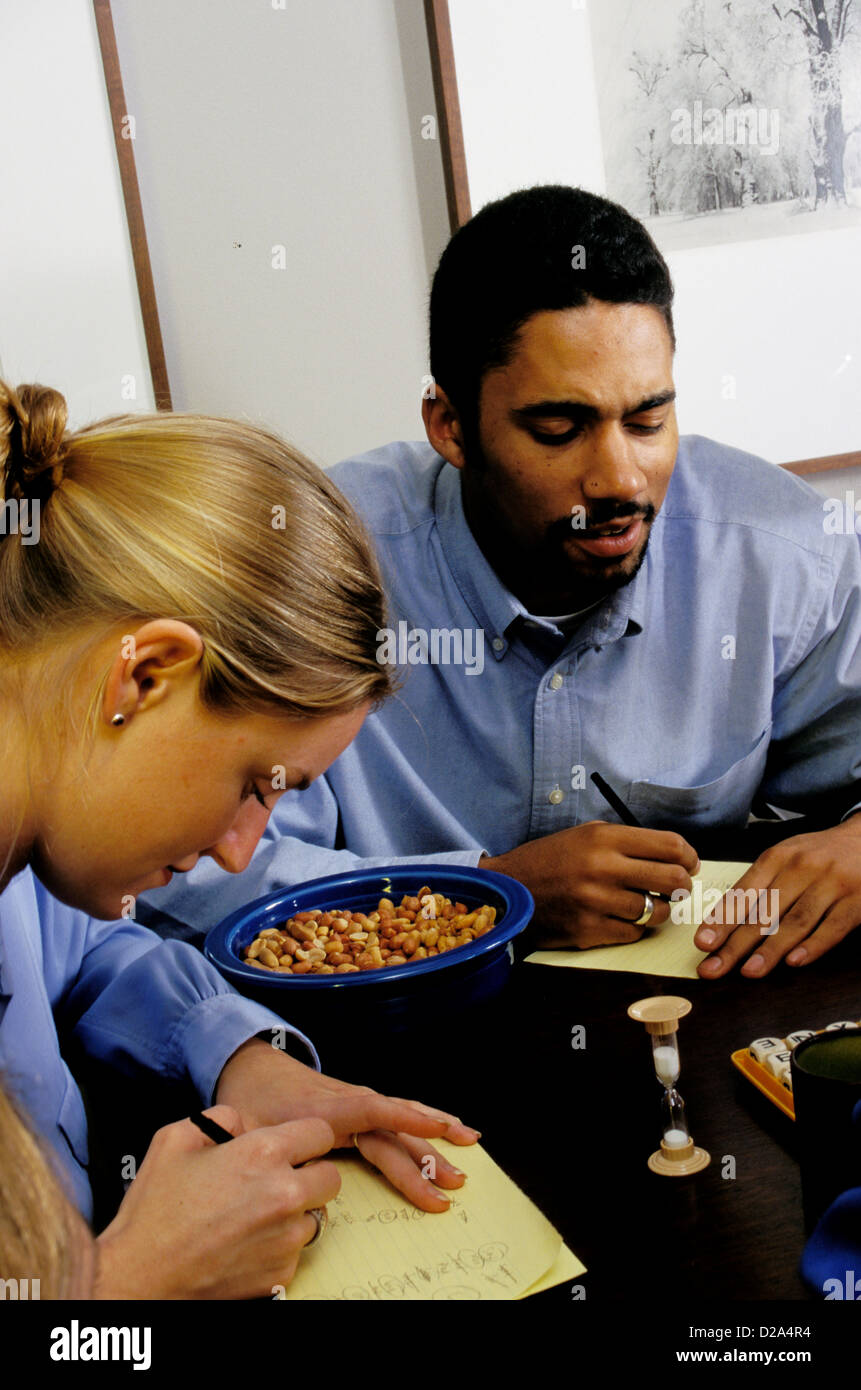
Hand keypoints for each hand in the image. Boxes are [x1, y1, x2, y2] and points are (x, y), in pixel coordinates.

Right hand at [94, 1106, 339, 1298]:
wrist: (141, 1276)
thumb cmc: (154, 1210)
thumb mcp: (176, 1139)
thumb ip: (221, 1117)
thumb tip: (244, 1124)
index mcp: (263, 1154)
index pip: (321, 1133)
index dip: (305, 1137)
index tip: (293, 1147)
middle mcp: (284, 1195)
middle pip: (331, 1177)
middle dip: (310, 1174)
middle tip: (278, 1180)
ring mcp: (286, 1238)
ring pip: (316, 1216)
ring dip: (296, 1212)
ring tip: (255, 1214)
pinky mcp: (281, 1274)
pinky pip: (297, 1251)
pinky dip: (279, 1246)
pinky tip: (246, 1242)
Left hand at [215, 1040, 478, 1210]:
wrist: (251, 1068)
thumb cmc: (250, 1101)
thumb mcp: (248, 1129)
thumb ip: (269, 1151)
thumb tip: (292, 1176)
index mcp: (325, 1110)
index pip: (371, 1112)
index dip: (403, 1119)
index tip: (434, 1131)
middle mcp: (349, 1102)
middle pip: (394, 1129)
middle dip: (426, 1156)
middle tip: (453, 1184)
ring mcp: (357, 1102)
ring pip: (402, 1118)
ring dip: (436, 1133)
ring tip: (469, 1146)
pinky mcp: (360, 1106)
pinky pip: (399, 1113)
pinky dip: (426, 1118)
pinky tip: (451, 1126)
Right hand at [483, 821, 699, 947]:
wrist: (509, 889)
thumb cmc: (551, 859)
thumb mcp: (585, 835)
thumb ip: (628, 842)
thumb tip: (676, 855)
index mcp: (604, 838)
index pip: (670, 845)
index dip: (688, 856)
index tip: (689, 863)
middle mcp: (602, 868)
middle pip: (673, 879)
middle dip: (682, 885)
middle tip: (677, 887)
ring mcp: (595, 902)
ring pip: (657, 911)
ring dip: (659, 909)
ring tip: (647, 903)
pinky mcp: (588, 931)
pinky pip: (633, 933)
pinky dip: (635, 927)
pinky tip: (622, 917)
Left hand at [695, 817, 860, 978]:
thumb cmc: (819, 853)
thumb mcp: (787, 856)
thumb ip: (760, 884)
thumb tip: (724, 919)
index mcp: (778, 857)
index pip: (744, 892)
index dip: (722, 919)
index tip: (702, 942)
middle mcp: (802, 869)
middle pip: (764, 912)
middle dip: (735, 943)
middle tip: (712, 968)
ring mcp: (831, 884)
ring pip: (795, 922)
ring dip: (769, 950)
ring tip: (748, 972)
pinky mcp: (857, 901)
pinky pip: (832, 928)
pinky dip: (813, 946)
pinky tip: (794, 962)